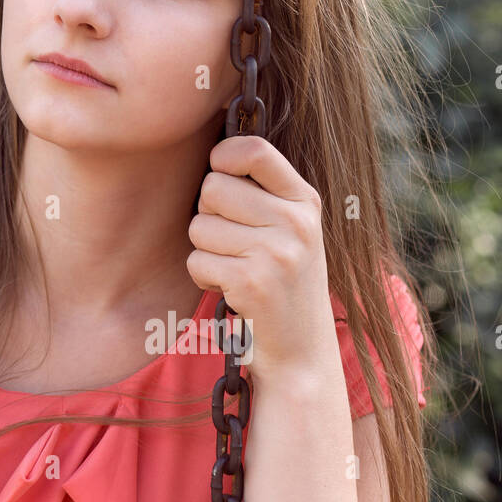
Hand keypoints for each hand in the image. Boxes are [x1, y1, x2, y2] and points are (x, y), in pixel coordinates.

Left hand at [186, 134, 333, 388]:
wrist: (302, 352)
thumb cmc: (283, 282)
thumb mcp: (290, 229)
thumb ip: (261, 191)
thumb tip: (214, 150)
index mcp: (305, 201)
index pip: (254, 149)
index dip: (223, 155)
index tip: (219, 171)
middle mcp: (296, 222)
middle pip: (212, 187)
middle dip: (209, 215)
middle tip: (233, 242)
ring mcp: (276, 252)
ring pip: (199, 226)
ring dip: (206, 251)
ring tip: (236, 268)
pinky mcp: (251, 281)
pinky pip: (196, 260)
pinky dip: (204, 277)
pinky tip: (231, 290)